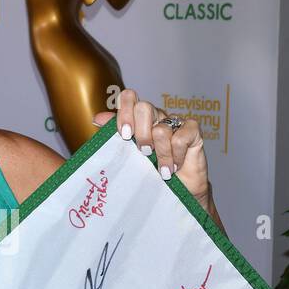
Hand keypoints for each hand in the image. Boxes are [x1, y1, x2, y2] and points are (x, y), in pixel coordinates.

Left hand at [93, 87, 211, 208]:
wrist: (179, 190)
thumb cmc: (152, 172)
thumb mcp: (129, 155)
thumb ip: (114, 136)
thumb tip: (97, 118)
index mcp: (138, 119)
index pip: (129, 97)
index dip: (124, 112)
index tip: (125, 135)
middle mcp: (156, 116)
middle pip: (144, 108)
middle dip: (141, 134)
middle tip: (144, 153)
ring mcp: (175, 122)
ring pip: (161, 129)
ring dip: (161, 155)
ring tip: (162, 170)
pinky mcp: (192, 131)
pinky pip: (181, 137)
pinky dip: (177, 156)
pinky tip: (176, 166)